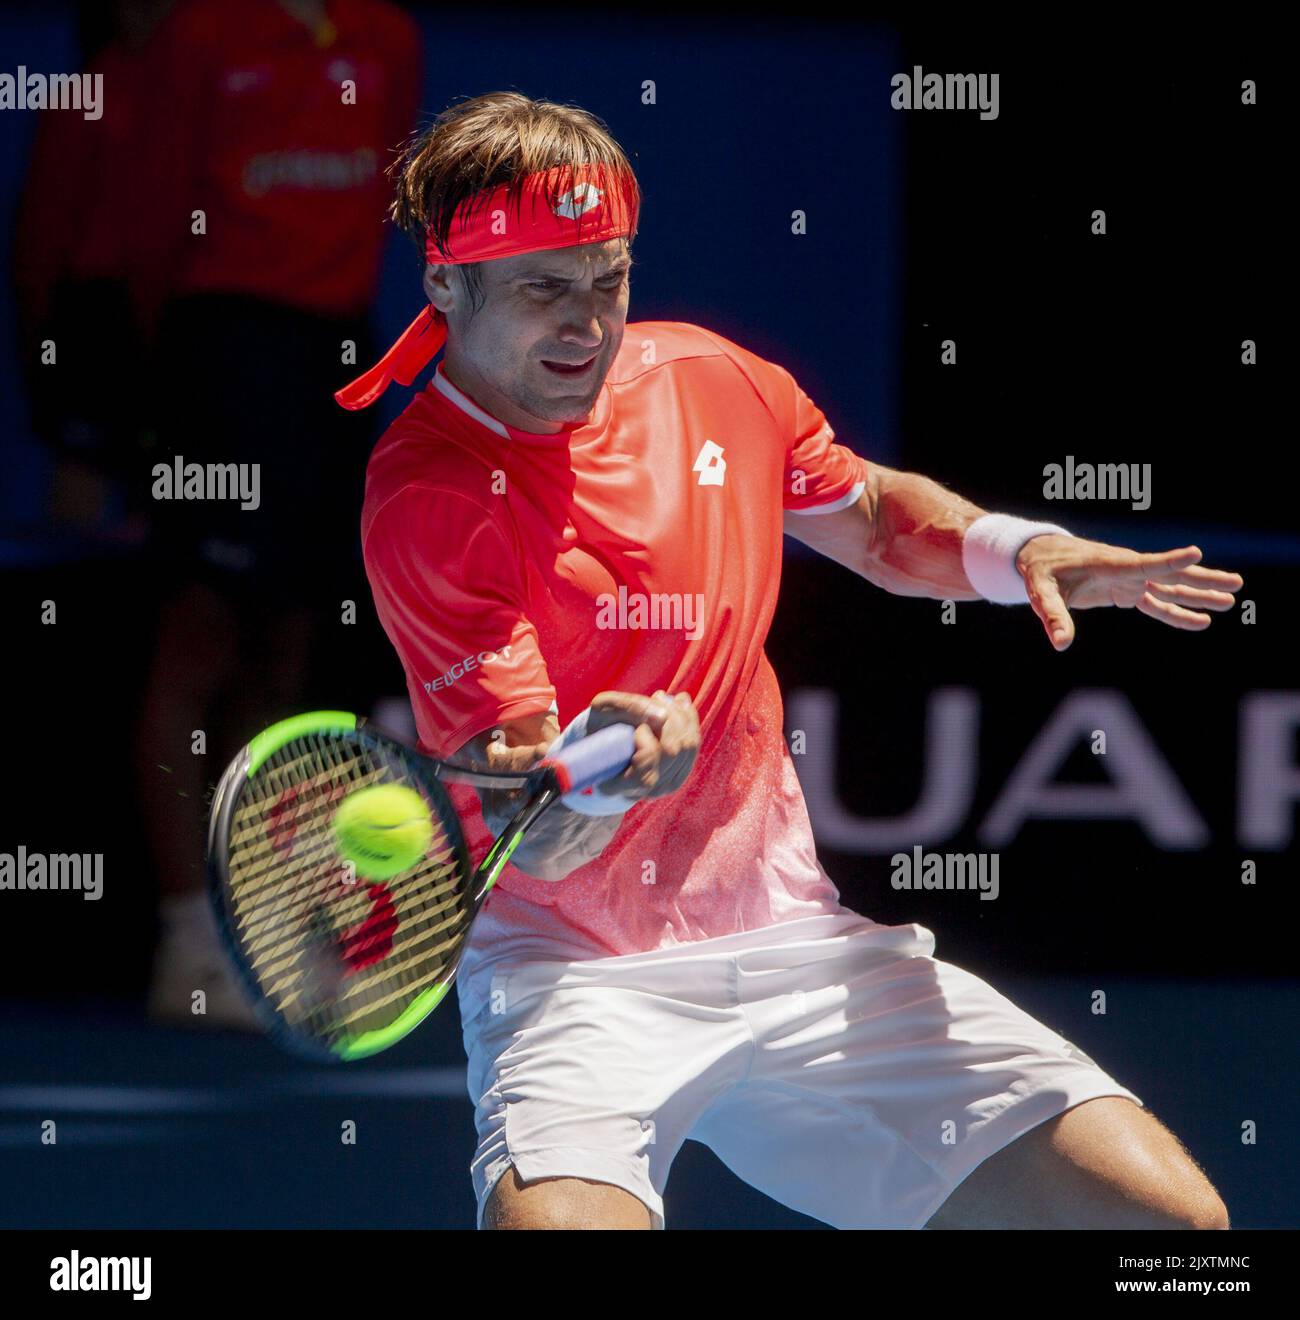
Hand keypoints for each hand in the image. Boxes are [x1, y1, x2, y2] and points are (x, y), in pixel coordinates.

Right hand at [585, 689, 700, 799]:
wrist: (603, 746)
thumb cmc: (599, 725)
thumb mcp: (604, 708)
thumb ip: (630, 707)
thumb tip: (663, 716)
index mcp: (615, 784)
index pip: (648, 755)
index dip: (645, 729)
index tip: (636, 716)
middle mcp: (642, 792)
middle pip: (673, 750)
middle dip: (668, 715)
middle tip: (656, 696)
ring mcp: (663, 787)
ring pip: (687, 746)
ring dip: (680, 714)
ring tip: (666, 698)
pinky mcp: (678, 777)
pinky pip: (694, 746)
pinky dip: (689, 719)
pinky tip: (681, 704)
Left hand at [1015, 535, 1242, 650]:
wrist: (1039, 557)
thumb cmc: (1040, 571)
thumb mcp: (1042, 593)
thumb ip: (1053, 616)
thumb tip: (1061, 643)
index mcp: (1110, 565)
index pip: (1144, 564)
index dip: (1169, 560)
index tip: (1197, 552)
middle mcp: (1127, 570)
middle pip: (1171, 575)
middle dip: (1202, 579)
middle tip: (1237, 583)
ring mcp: (1130, 581)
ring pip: (1171, 587)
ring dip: (1200, 593)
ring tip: (1232, 599)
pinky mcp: (1126, 591)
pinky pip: (1157, 603)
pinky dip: (1177, 612)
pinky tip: (1200, 621)